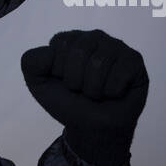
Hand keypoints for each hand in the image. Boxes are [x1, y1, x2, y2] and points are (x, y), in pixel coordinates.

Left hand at [20, 29, 148, 165]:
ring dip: (94, 89)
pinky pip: (120, 73)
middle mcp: (93, 37)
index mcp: (69, 40)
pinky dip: (112, 91)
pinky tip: (114, 92)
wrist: (92, 128)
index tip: (64, 82)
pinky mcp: (134, 60)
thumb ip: (31, 62)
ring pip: (100, 63)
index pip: (60, 45)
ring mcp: (116, 46)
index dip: (59, 71)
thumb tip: (50, 50)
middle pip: (79, 51)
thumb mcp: (38, 84)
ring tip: (97, 93)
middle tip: (81, 90)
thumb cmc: (67, 103)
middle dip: (76, 81)